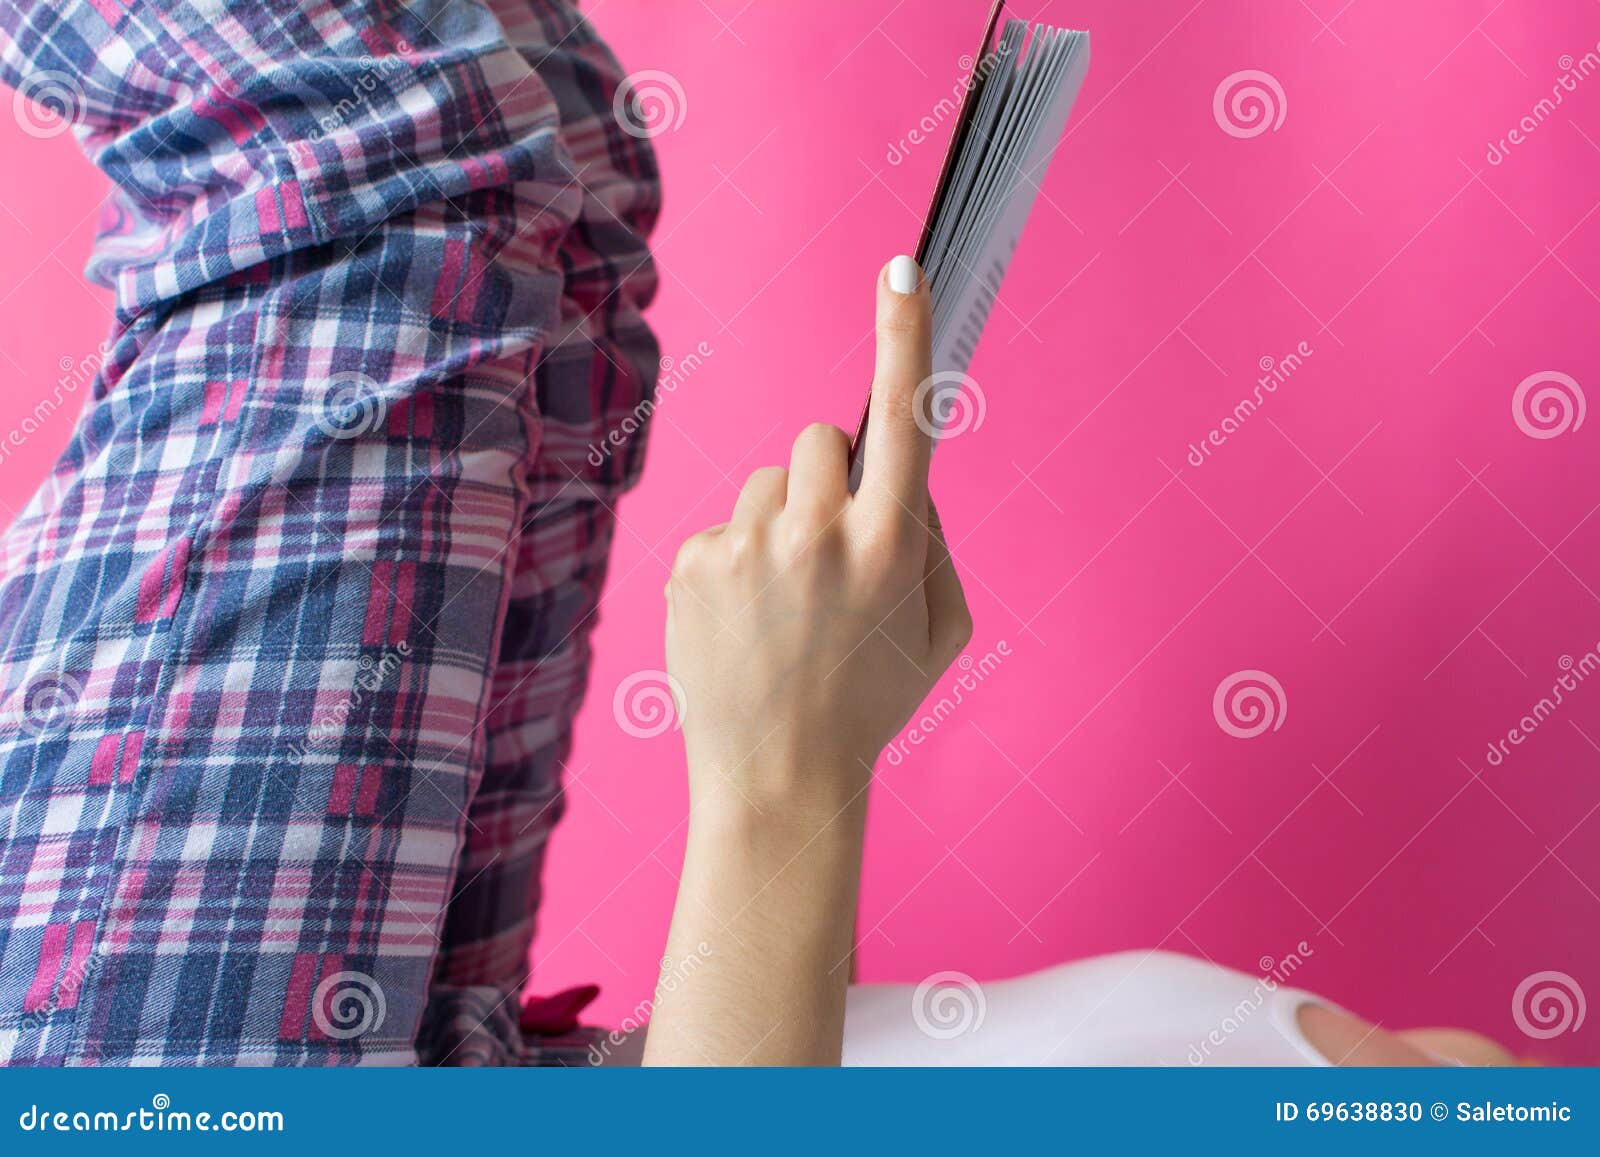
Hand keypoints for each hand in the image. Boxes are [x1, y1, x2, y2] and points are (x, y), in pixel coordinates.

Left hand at [664, 255, 972, 822]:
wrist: (778, 777)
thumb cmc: (870, 701)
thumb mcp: (940, 631)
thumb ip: (933, 539)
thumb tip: (901, 477)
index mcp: (891, 545)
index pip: (902, 418)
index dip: (904, 336)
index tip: (902, 269)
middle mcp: (820, 535)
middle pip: (818, 438)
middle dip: (828, 475)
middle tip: (828, 548)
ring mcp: (748, 548)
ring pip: (767, 482)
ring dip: (780, 520)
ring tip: (782, 601)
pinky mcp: (694, 565)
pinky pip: (723, 526)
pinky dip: (736, 560)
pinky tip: (744, 619)